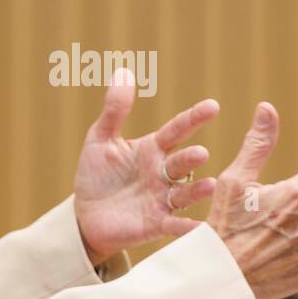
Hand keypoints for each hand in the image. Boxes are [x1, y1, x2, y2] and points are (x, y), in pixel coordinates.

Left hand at [73, 69, 219, 264]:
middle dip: (191, 157)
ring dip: (198, 190)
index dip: (194, 118)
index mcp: (152, 148)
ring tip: (211, 185)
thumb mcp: (101, 139)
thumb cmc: (97, 174)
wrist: (85, 215)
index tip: (213, 106)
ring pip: (185, 192)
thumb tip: (123, 71)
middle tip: (200, 153)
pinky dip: (188, 228)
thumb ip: (114, 109)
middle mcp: (162, 172)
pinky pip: (175, 225)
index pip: (177, 129)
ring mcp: (162, 199)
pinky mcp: (156, 224)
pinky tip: (200, 228)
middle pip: (181, 162)